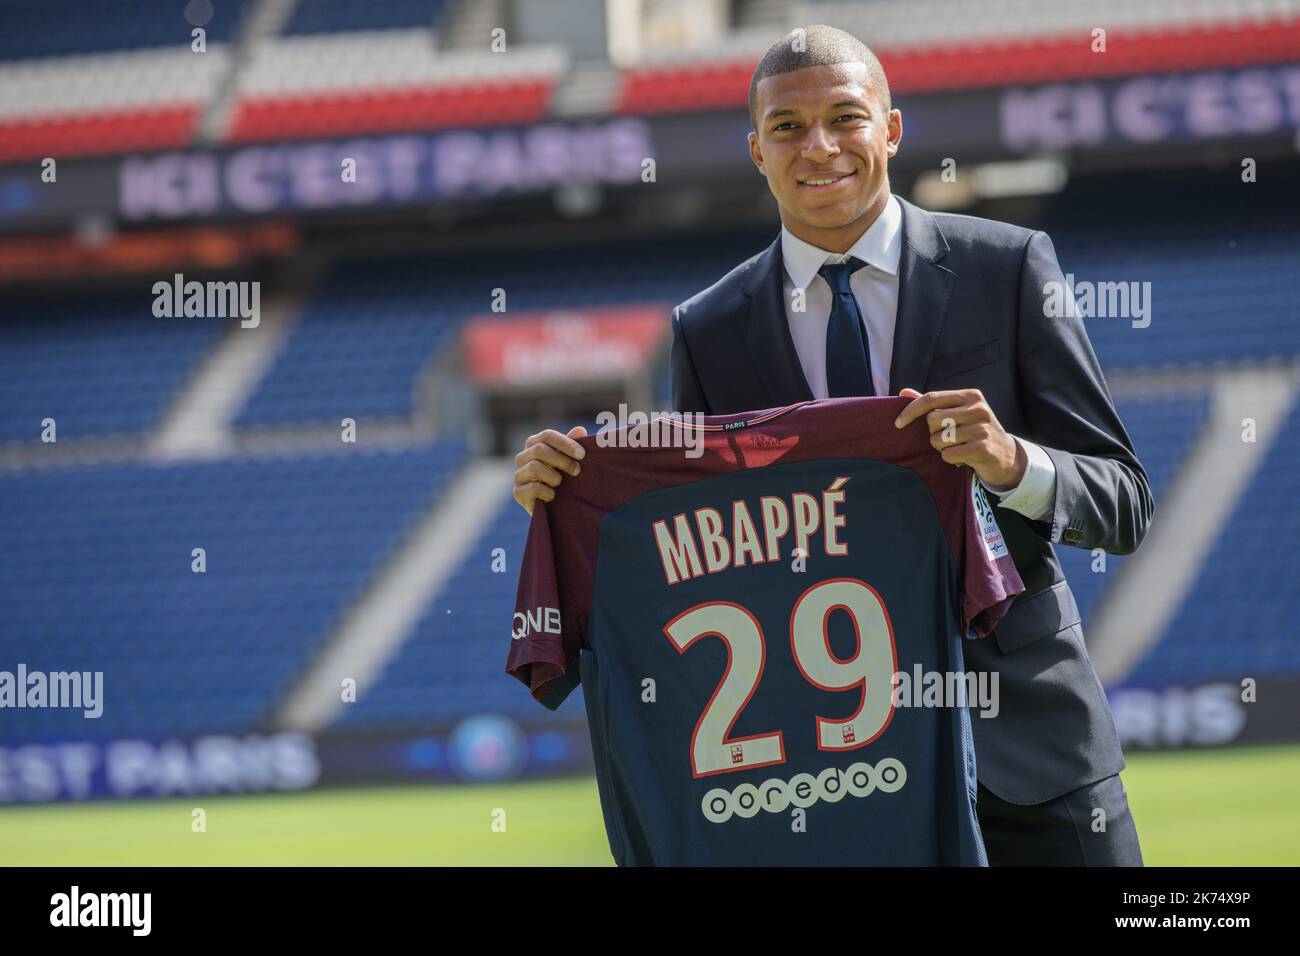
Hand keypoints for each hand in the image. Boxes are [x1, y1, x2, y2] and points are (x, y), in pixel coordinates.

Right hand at [513, 426, 586, 514]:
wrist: (557, 509)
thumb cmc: (564, 479)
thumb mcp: (571, 461)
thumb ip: (573, 446)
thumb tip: (579, 430)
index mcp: (534, 444)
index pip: (547, 436)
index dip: (565, 443)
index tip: (582, 454)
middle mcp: (522, 457)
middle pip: (539, 449)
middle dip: (562, 460)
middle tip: (577, 470)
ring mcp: (518, 475)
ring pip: (534, 467)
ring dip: (554, 476)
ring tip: (561, 484)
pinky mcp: (518, 493)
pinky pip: (532, 487)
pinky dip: (547, 492)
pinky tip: (553, 496)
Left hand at [894, 387, 1025, 490]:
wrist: (1005, 456)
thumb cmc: (974, 432)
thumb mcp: (958, 413)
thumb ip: (932, 404)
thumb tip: (903, 392)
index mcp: (970, 396)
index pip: (931, 398)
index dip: (910, 410)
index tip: (897, 423)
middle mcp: (978, 408)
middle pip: (932, 421)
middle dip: (933, 434)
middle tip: (948, 439)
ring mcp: (982, 428)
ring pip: (938, 440)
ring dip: (942, 448)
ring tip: (959, 447)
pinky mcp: (983, 447)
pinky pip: (948, 454)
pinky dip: (951, 459)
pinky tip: (964, 457)